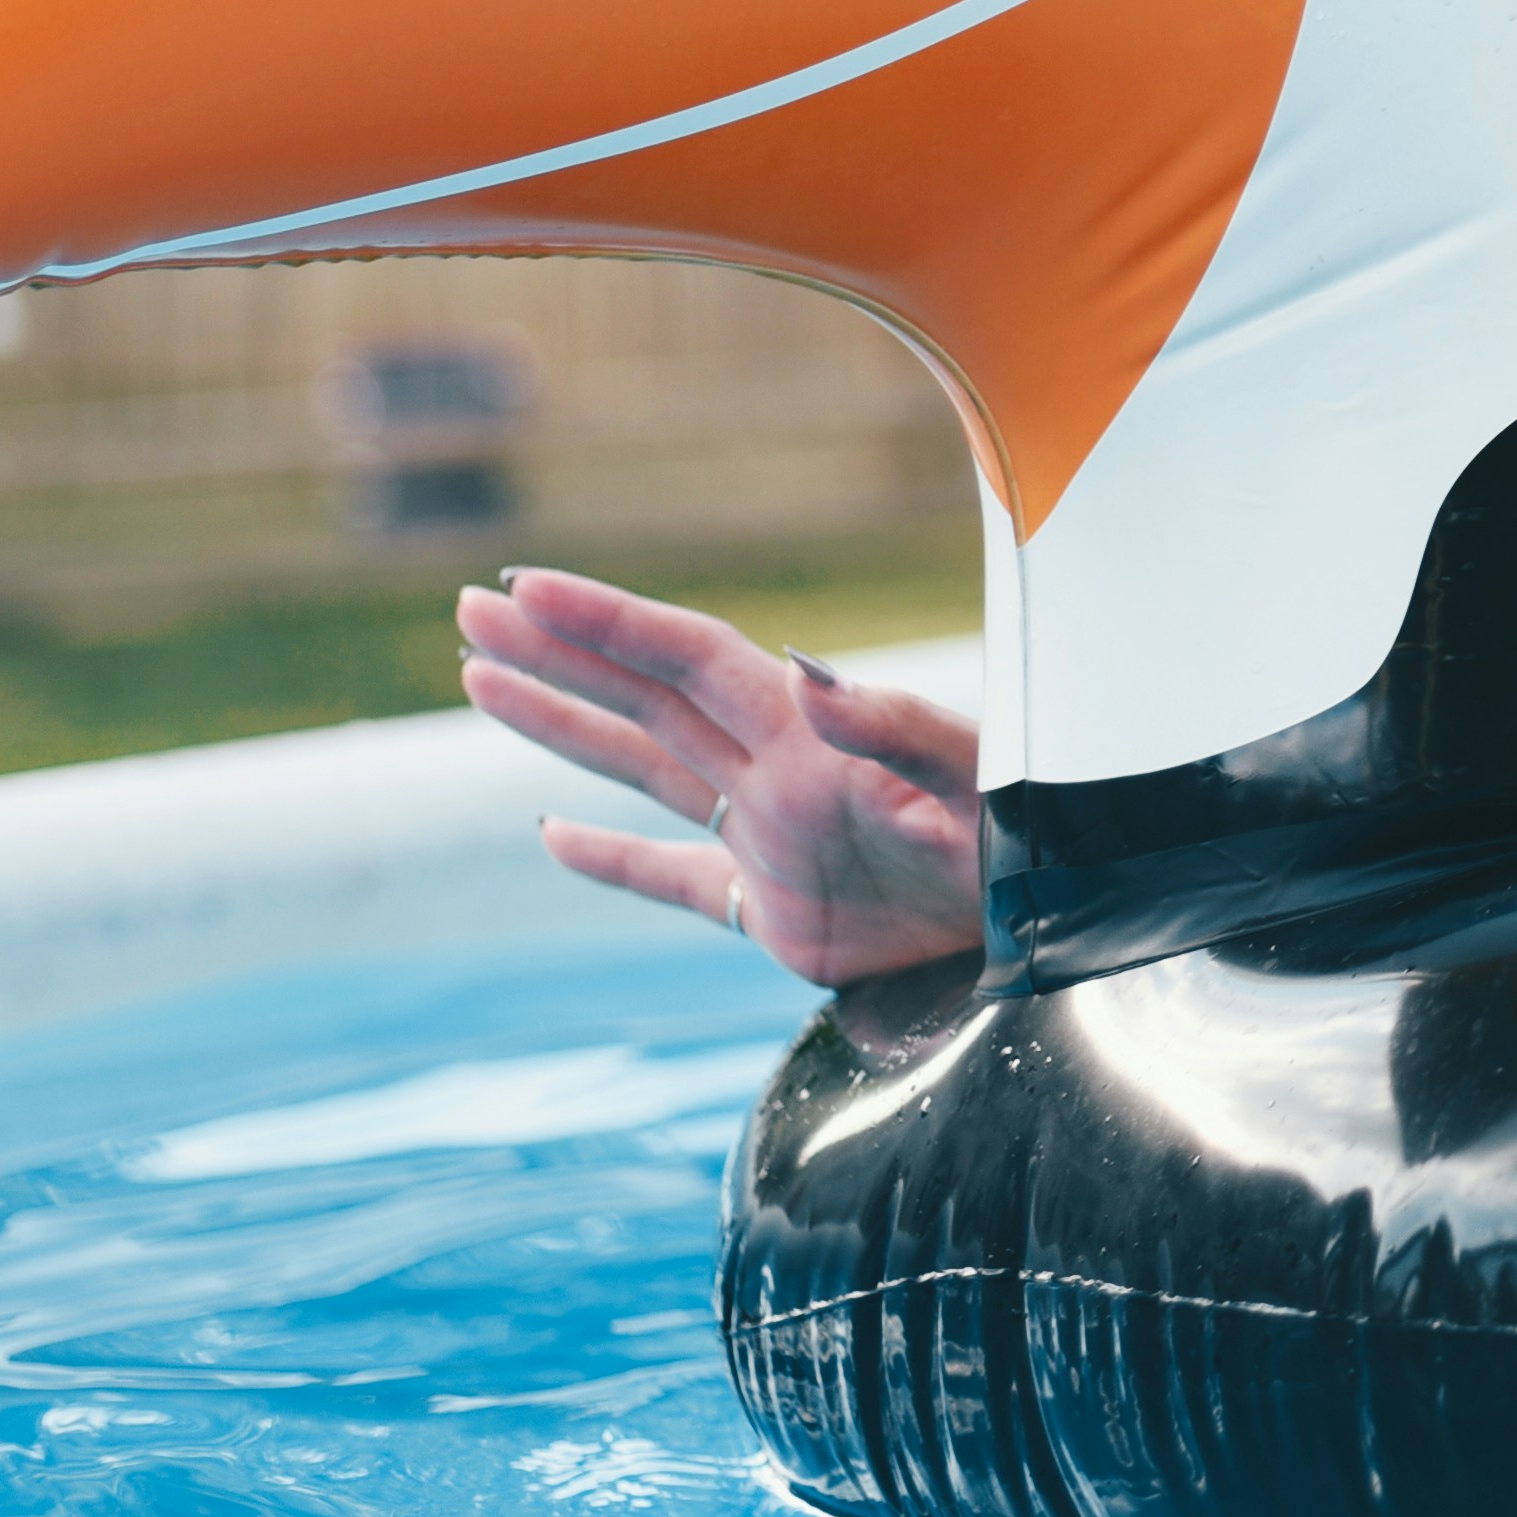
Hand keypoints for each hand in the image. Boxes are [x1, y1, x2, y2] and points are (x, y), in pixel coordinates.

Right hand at [454, 566, 986, 987]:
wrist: (1046, 929)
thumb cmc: (1025, 845)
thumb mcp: (976, 780)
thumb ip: (898, 729)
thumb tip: (813, 675)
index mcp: (809, 732)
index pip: (687, 658)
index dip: (608, 621)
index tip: (528, 588)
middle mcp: (777, 771)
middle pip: (644, 695)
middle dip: (559, 652)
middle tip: (470, 609)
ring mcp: (770, 835)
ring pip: (642, 769)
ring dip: (563, 726)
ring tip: (479, 680)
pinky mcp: (775, 912)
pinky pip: (674, 876)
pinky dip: (613, 860)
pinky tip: (551, 836)